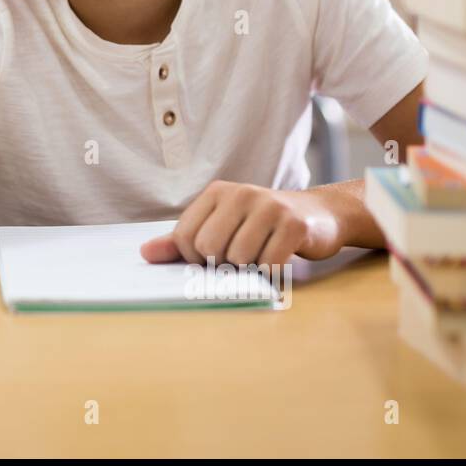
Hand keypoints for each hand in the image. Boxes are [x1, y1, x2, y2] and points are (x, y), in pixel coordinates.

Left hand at [140, 181, 346, 267]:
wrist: (320, 214)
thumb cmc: (263, 226)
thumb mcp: (221, 226)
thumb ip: (181, 242)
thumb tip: (145, 254)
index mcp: (217, 192)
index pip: (184, 237)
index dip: (195, 259)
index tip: (214, 258)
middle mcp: (240, 193)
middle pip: (208, 248)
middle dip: (222, 264)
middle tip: (242, 258)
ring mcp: (268, 206)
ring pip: (237, 258)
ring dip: (250, 269)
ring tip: (263, 253)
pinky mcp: (293, 224)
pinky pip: (268, 264)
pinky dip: (271, 272)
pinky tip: (280, 257)